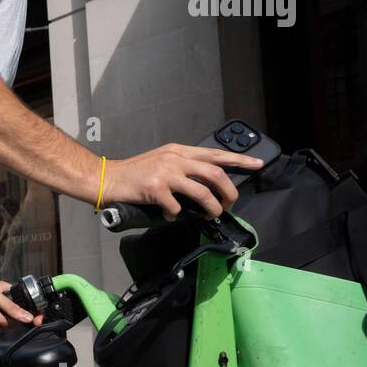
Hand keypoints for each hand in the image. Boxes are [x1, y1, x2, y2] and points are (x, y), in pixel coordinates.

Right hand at [104, 143, 263, 218]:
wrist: (108, 178)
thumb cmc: (135, 173)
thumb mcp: (162, 160)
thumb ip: (183, 166)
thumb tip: (205, 183)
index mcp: (179, 151)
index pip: (215, 154)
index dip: (239, 160)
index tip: (258, 164)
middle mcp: (175, 158)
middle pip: (215, 174)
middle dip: (229, 193)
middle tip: (229, 204)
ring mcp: (166, 173)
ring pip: (203, 193)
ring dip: (211, 208)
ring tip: (209, 215)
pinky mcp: (156, 188)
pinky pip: (176, 207)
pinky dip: (176, 215)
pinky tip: (170, 215)